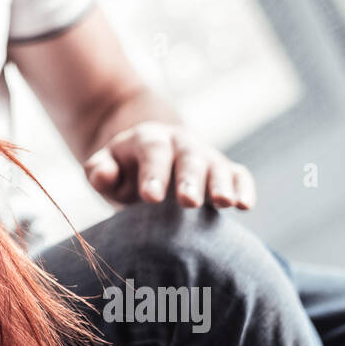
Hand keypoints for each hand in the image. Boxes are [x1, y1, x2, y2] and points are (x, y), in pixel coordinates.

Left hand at [82, 121, 256, 210]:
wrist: (146, 161)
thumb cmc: (122, 172)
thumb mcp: (104, 169)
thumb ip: (99, 170)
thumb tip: (104, 174)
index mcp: (148, 140)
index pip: (152, 152)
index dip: (152, 173)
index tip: (150, 198)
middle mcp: (181, 143)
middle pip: (188, 157)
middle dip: (189, 179)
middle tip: (187, 202)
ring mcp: (205, 156)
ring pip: (217, 166)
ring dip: (221, 184)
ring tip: (225, 204)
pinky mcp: (224, 171)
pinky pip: (239, 175)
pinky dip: (244, 188)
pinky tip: (245, 205)